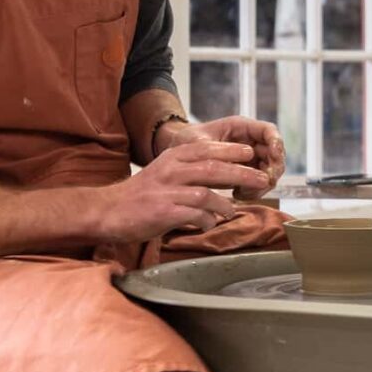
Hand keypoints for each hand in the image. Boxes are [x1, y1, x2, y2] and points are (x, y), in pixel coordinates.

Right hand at [96, 140, 270, 242]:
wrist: (110, 210)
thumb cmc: (143, 194)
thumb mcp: (165, 171)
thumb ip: (191, 170)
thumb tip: (224, 174)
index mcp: (172, 157)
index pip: (206, 148)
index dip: (230, 149)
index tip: (250, 153)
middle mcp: (171, 169)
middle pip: (213, 167)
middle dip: (241, 173)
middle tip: (261, 179)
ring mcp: (168, 190)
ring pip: (207, 192)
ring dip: (225, 204)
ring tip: (233, 210)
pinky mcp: (164, 212)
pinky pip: (196, 215)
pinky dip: (208, 220)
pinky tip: (209, 224)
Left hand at [154, 116, 284, 200]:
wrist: (175, 156)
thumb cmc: (185, 142)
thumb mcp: (197, 142)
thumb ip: (218, 149)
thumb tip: (241, 157)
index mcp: (240, 127)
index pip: (268, 131)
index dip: (277, 143)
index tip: (275, 158)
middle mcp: (249, 141)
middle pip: (275, 153)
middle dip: (272, 169)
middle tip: (262, 184)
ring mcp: (249, 159)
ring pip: (270, 171)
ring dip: (263, 184)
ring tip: (242, 193)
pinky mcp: (245, 174)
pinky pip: (259, 184)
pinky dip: (254, 192)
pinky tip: (237, 195)